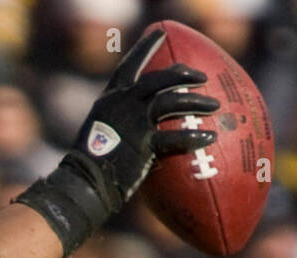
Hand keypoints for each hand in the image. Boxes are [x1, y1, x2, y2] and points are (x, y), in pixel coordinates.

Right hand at [74, 29, 219, 204]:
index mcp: (109, 100)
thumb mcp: (99, 133)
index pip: (128, 67)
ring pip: (172, 101)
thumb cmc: (90, 165)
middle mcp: (122, 104)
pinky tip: (210, 137)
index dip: (144, 49)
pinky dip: (195, 136)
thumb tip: (140, 125)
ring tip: (215, 105)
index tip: (160, 35)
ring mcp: (133, 122)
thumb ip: (119, 122)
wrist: (81, 183)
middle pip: (159, 80)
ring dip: (196, 101)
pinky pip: (176, 137)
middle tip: (201, 78)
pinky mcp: (143, 143)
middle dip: (183, 75)